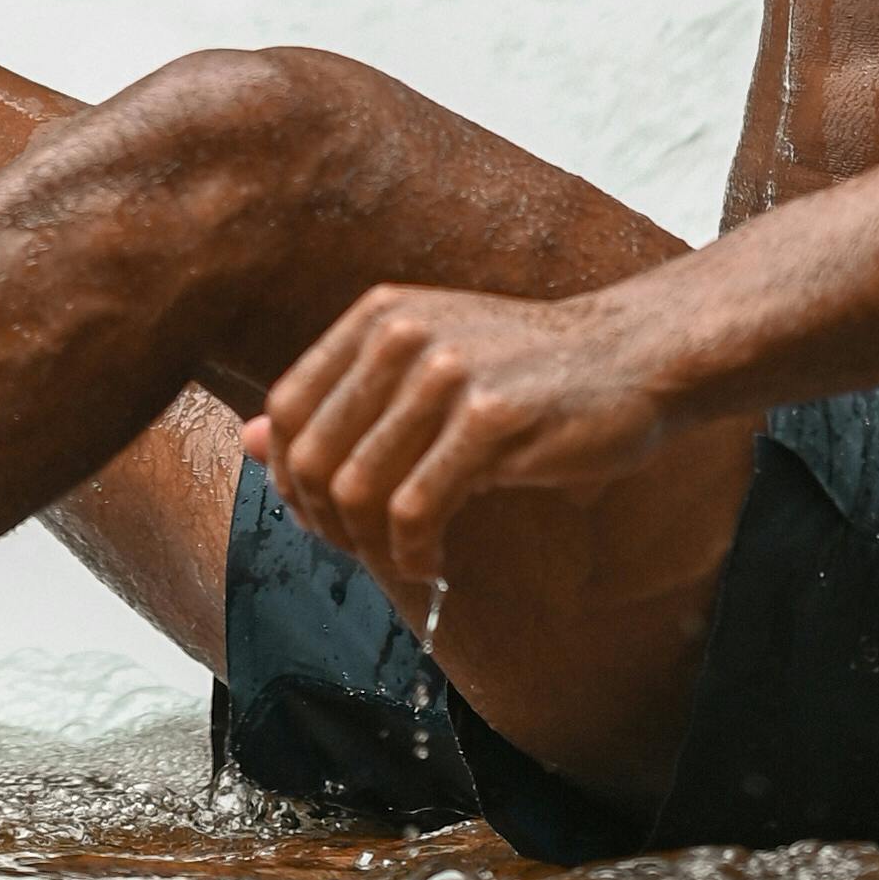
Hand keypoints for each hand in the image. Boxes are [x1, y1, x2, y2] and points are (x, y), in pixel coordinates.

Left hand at [247, 276, 673, 603]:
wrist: (634, 358)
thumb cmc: (527, 371)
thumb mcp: (425, 364)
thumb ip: (338, 399)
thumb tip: (244, 441)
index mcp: (379, 316)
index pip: (287, 410)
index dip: (290, 479)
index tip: (324, 518)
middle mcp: (403, 334)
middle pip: (311, 455)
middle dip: (324, 522)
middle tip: (361, 550)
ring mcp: (447, 374)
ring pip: (356, 490)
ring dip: (369, 547)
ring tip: (404, 559)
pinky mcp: (491, 420)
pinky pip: (415, 510)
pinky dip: (411, 554)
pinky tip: (432, 564)